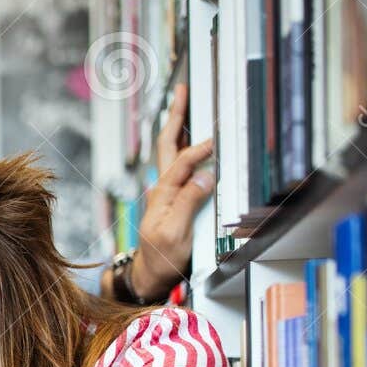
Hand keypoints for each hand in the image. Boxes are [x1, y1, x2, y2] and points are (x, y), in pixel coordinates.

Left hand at [130, 85, 213, 299]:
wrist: (150, 276)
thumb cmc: (162, 258)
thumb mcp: (176, 233)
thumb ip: (189, 203)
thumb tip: (206, 176)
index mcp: (163, 194)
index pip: (183, 162)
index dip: (200, 149)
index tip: (217, 140)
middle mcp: (163, 189)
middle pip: (169, 145)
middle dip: (176, 116)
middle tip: (182, 90)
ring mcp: (166, 193)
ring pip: (172, 153)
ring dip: (178, 126)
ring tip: (185, 103)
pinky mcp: (173, 200)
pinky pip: (179, 166)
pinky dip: (184, 146)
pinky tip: (191, 138)